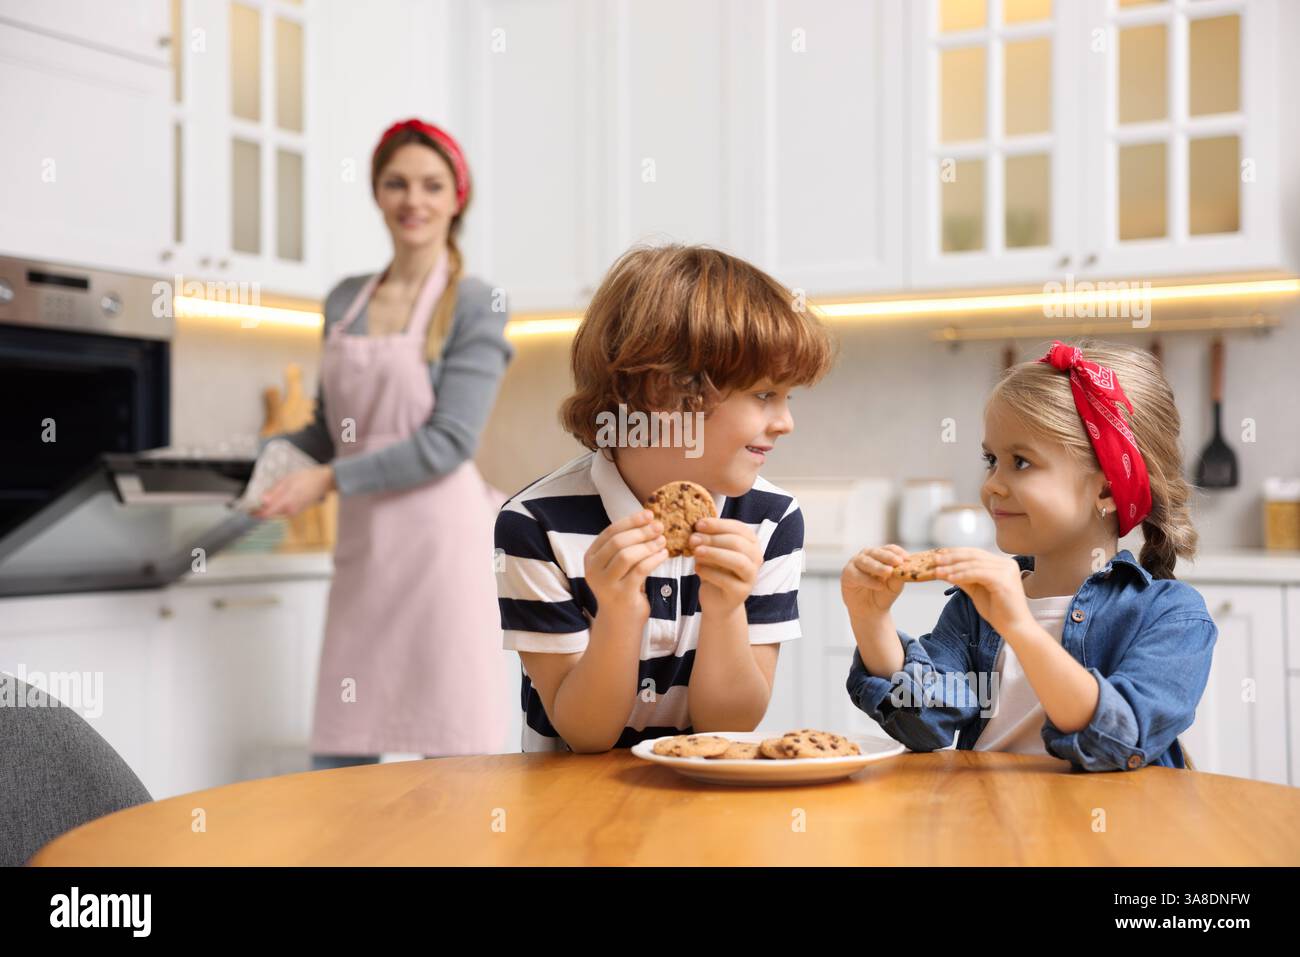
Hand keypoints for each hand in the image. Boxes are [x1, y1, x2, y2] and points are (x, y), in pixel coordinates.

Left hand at [252, 464, 335, 518]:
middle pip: (270, 513)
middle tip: (259, 496)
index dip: (255, 514)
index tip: (247, 511)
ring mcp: (294, 512)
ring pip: (277, 511)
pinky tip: (283, 494)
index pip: (266, 514)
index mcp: (286, 503)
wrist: (324, 481)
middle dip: (263, 507)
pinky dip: (280, 504)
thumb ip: (274, 492)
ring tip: (274, 492)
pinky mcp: (297, 510)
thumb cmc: (306, 478)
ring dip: (272, 505)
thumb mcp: (287, 480)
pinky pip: (284, 509)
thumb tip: (263, 500)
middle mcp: (289, 511)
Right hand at [584, 509, 667, 623]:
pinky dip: (654, 559)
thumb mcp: (618, 565)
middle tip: (659, 527)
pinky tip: (664, 554)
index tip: (649, 514)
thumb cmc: (623, 587)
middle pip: (617, 542)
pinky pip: (640, 570)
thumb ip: (625, 545)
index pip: (610, 532)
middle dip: (641, 532)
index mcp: (590, 557)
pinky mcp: (621, 595)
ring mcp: (605, 584)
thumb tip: (649, 520)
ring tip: (663, 541)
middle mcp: (593, 570)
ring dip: (648, 545)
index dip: (631, 521)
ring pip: (627, 556)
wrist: (620, 621)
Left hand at [689, 517, 761, 615]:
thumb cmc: (715, 571)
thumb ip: (707, 540)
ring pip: (738, 561)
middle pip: (738, 543)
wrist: (717, 601)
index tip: (698, 524)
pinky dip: (710, 572)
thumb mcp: (711, 551)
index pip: (738, 528)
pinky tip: (698, 568)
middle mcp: (756, 558)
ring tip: (696, 552)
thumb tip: (696, 531)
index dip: (718, 525)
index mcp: (751, 543)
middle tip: (693, 539)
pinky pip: (727, 580)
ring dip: (714, 554)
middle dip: (713, 539)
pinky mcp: (742, 592)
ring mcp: (751, 576)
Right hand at [841, 544, 906, 616]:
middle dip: (887, 556)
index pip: (888, 548)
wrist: (870, 611)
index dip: (897, 552)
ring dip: (878, 567)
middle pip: (876, 552)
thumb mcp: (894, 586)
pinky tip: (879, 586)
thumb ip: (898, 576)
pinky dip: (868, 580)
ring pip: (865, 561)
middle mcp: (866, 556)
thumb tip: (904, 568)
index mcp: (879, 555)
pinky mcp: (847, 574)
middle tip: (898, 562)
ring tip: (889, 572)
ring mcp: (855, 563)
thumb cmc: (883, 594)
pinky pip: (856, 574)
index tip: (907, 558)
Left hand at [931, 547, 1033, 636]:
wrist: (1015, 628)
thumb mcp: (976, 591)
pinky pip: (978, 573)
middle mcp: (1006, 564)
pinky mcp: (1003, 580)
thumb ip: (963, 578)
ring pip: (974, 564)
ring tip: (937, 571)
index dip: (955, 553)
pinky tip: (950, 578)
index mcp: (1002, 564)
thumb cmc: (998, 612)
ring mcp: (1006, 571)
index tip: (938, 556)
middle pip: (973, 555)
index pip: (975, 553)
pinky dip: (962, 575)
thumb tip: (944, 570)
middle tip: (934, 560)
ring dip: (953, 567)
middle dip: (951, 557)